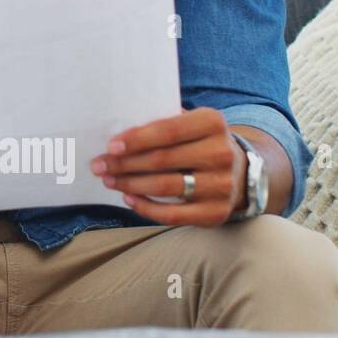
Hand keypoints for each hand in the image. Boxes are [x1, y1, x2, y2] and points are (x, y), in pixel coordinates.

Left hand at [89, 107, 247, 225]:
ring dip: (130, 184)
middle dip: (124, 163)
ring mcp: (222, 185)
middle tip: (99, 165)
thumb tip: (117, 135)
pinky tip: (128, 198)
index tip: (110, 146)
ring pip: (165, 186)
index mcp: (212, 123)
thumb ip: (160, 123)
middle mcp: (221, 153)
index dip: (136, 139)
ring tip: (109, 180)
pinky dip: (146, 207)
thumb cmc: (198, 142)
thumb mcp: (188, 123)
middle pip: (162, 159)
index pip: (168, 130)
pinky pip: (173, 214)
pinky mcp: (216, 212)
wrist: (239, 171)